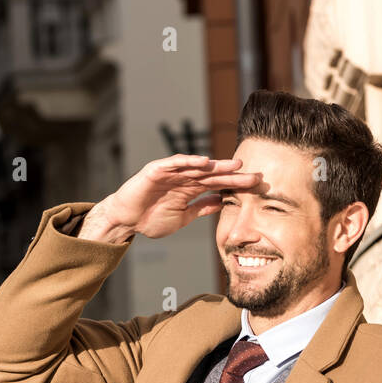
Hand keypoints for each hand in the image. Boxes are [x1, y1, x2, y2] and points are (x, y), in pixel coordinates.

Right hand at [80, 154, 260, 241]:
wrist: (125, 221)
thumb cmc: (149, 219)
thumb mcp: (182, 217)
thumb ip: (201, 208)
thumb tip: (222, 202)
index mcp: (191, 190)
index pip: (219, 185)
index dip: (237, 185)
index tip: (256, 187)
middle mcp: (184, 179)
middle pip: (214, 175)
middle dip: (234, 175)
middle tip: (255, 174)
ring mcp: (171, 173)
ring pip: (198, 167)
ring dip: (217, 165)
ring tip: (235, 165)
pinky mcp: (157, 170)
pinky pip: (175, 164)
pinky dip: (189, 161)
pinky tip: (204, 162)